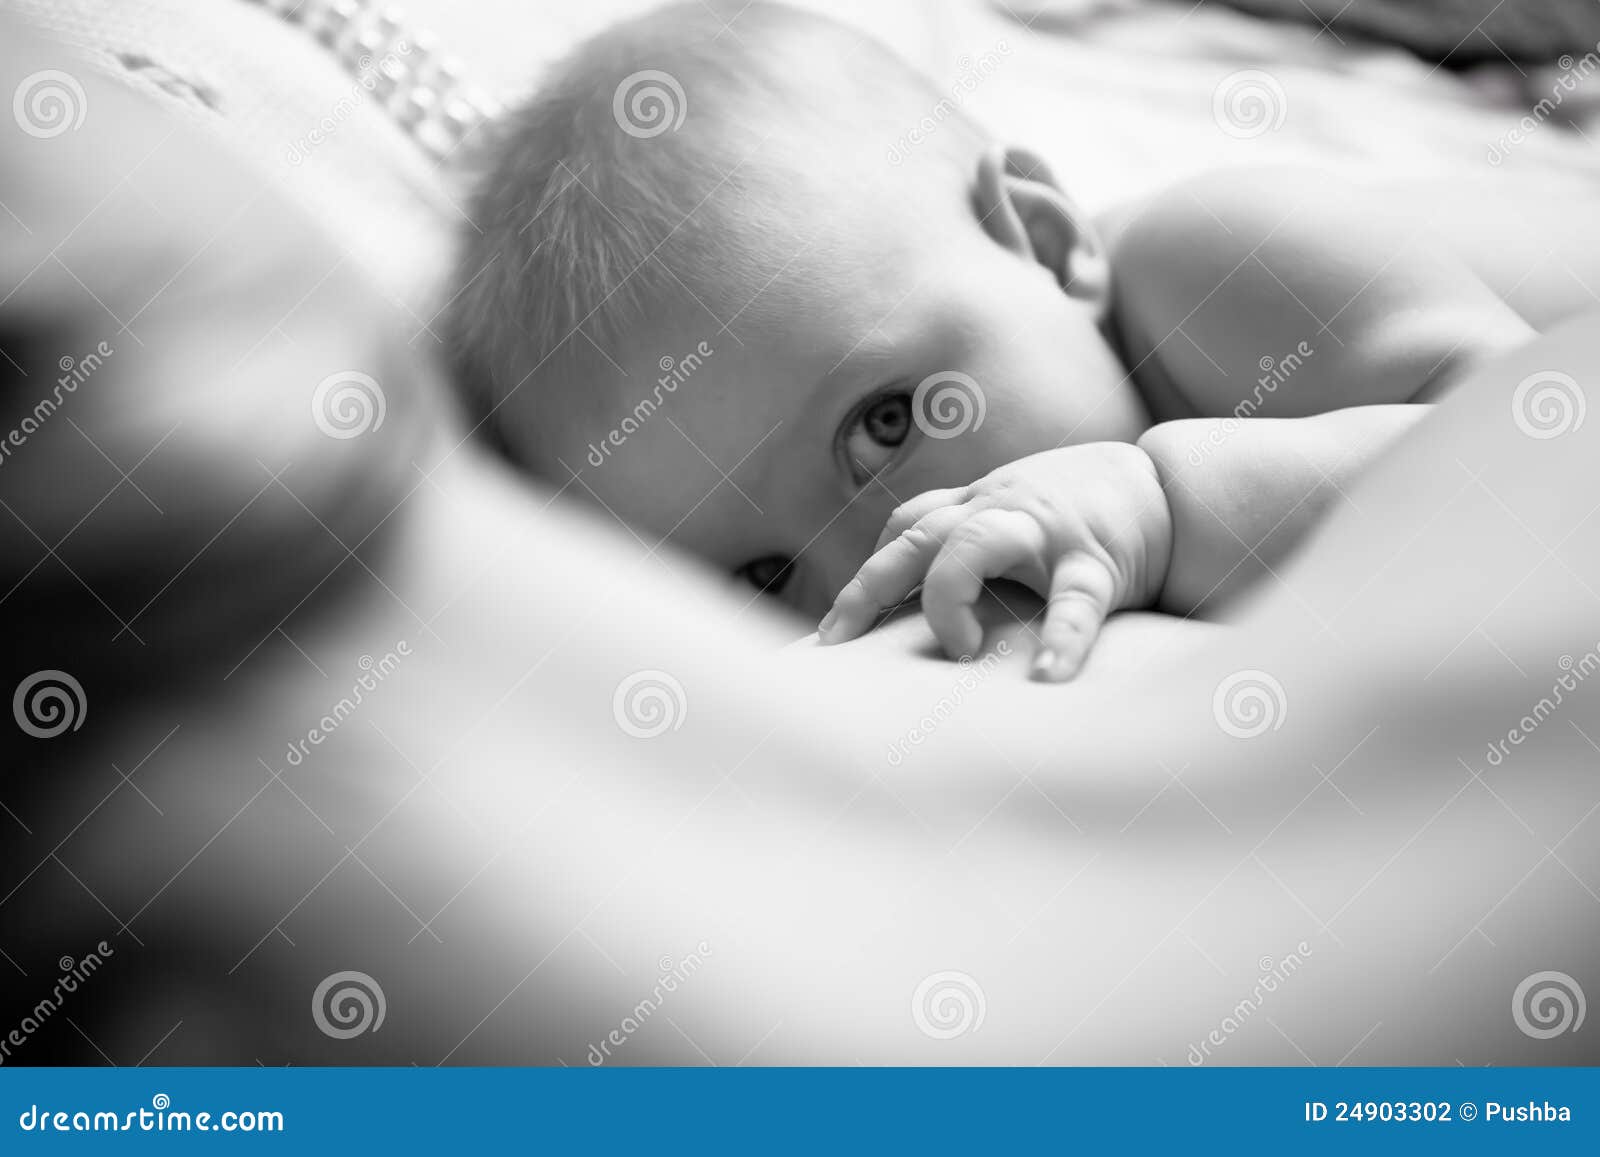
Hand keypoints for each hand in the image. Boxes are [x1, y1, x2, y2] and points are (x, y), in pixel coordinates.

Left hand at [816, 443, 1172, 680]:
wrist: (1171, 486)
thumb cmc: (1080, 513)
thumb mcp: (1016, 515)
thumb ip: (971, 546)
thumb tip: (913, 612)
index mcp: (979, 505)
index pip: (907, 525)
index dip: (868, 573)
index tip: (832, 630)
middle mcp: (1000, 510)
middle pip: (917, 534)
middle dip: (869, 585)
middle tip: (838, 642)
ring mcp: (1044, 532)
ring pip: (977, 543)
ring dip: (949, 595)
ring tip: (953, 651)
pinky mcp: (1096, 561)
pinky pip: (1075, 601)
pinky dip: (1061, 641)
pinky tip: (1049, 680)